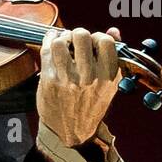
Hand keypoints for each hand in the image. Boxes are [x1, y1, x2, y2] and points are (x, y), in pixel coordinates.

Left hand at [37, 26, 120, 145]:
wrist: (70, 131)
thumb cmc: (90, 105)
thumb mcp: (109, 84)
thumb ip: (112, 56)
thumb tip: (114, 30)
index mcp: (108, 77)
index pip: (106, 42)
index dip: (98, 36)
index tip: (92, 41)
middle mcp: (89, 77)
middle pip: (82, 36)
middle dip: (77, 33)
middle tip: (75, 39)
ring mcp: (68, 79)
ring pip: (61, 41)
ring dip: (61, 37)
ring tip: (63, 42)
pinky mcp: (50, 80)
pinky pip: (47, 51)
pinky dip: (48, 41)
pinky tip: (51, 42)